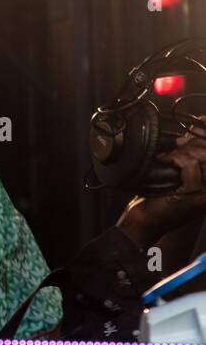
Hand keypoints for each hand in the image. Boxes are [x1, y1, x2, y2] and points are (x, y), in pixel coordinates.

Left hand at [115, 129, 205, 249]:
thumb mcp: (176, 176)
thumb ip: (188, 158)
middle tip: (179, 143)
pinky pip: (192, 167)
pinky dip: (177, 159)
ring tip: (170, 156)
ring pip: (204, 158)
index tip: (200, 123)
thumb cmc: (158, 199)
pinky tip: (167, 161)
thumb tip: (190, 134)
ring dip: (184, 151)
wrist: (145, 222)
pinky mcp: (194, 197)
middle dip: (196, 142)